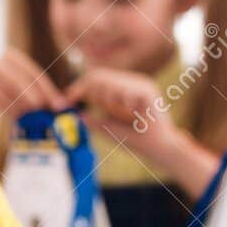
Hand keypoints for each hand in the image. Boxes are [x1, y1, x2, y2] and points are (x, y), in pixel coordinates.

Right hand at [0, 47, 64, 115]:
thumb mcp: (11, 91)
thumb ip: (29, 95)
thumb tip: (53, 106)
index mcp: (12, 59)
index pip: (35, 74)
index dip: (48, 90)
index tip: (58, 105)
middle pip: (23, 78)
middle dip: (36, 96)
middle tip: (42, 110)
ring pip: (10, 87)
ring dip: (21, 103)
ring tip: (26, 115)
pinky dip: (6, 107)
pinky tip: (12, 115)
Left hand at [64, 68, 216, 187]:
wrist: (160, 150)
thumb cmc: (138, 141)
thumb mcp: (110, 129)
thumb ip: (95, 121)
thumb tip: (76, 115)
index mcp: (125, 88)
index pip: (96, 78)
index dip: (78, 87)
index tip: (66, 101)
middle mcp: (133, 81)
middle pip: (98, 76)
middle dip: (90, 94)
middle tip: (99, 111)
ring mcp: (142, 84)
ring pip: (109, 84)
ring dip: (109, 102)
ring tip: (124, 116)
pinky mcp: (148, 90)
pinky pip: (123, 93)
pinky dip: (123, 107)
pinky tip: (134, 116)